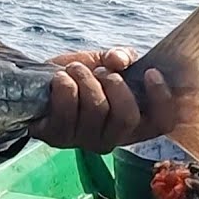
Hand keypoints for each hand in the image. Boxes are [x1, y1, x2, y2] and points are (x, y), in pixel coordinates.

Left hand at [28, 47, 173, 153]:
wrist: (36, 82)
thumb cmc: (78, 76)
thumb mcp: (103, 62)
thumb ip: (120, 57)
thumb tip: (121, 59)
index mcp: (132, 123)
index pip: (162, 124)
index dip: (162, 99)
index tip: (151, 73)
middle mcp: (111, 138)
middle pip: (127, 118)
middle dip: (115, 85)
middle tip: (100, 71)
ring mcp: (83, 141)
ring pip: (97, 110)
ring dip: (86, 79)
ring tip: (75, 69)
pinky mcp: (57, 137)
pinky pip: (67, 110)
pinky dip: (65, 85)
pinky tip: (59, 78)